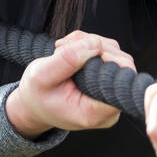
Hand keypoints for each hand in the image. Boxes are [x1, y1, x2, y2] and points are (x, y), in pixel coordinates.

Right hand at [6, 31, 137, 138]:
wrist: (34, 103)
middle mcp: (109, 106)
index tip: (88, 51)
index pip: (122, 84)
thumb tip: (95, 44)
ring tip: (62, 51)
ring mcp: (110, 93)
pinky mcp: (107, 81)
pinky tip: (70, 51)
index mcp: (94, 113)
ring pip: (114, 53)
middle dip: (94, 46)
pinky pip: (108, 53)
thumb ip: (68, 60)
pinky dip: (89, 45)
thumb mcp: (41, 76)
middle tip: (63, 48)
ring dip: (88, 43)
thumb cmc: (37, 95)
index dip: (110, 60)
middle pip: (121, 63)